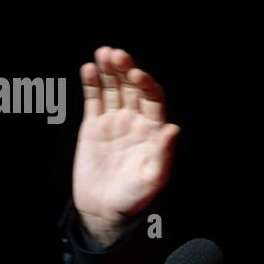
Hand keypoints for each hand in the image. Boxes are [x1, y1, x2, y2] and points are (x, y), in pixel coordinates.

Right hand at [72, 46, 179, 245]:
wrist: (104, 210)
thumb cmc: (133, 198)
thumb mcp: (152, 179)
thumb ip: (163, 154)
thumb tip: (174, 129)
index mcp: (153, 130)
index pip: (153, 99)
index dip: (146, 84)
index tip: (137, 74)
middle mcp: (136, 121)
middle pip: (132, 88)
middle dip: (126, 69)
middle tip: (116, 55)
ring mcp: (115, 121)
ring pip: (113, 88)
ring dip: (109, 70)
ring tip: (103, 54)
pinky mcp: (94, 126)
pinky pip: (94, 99)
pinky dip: (92, 83)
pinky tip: (89, 68)